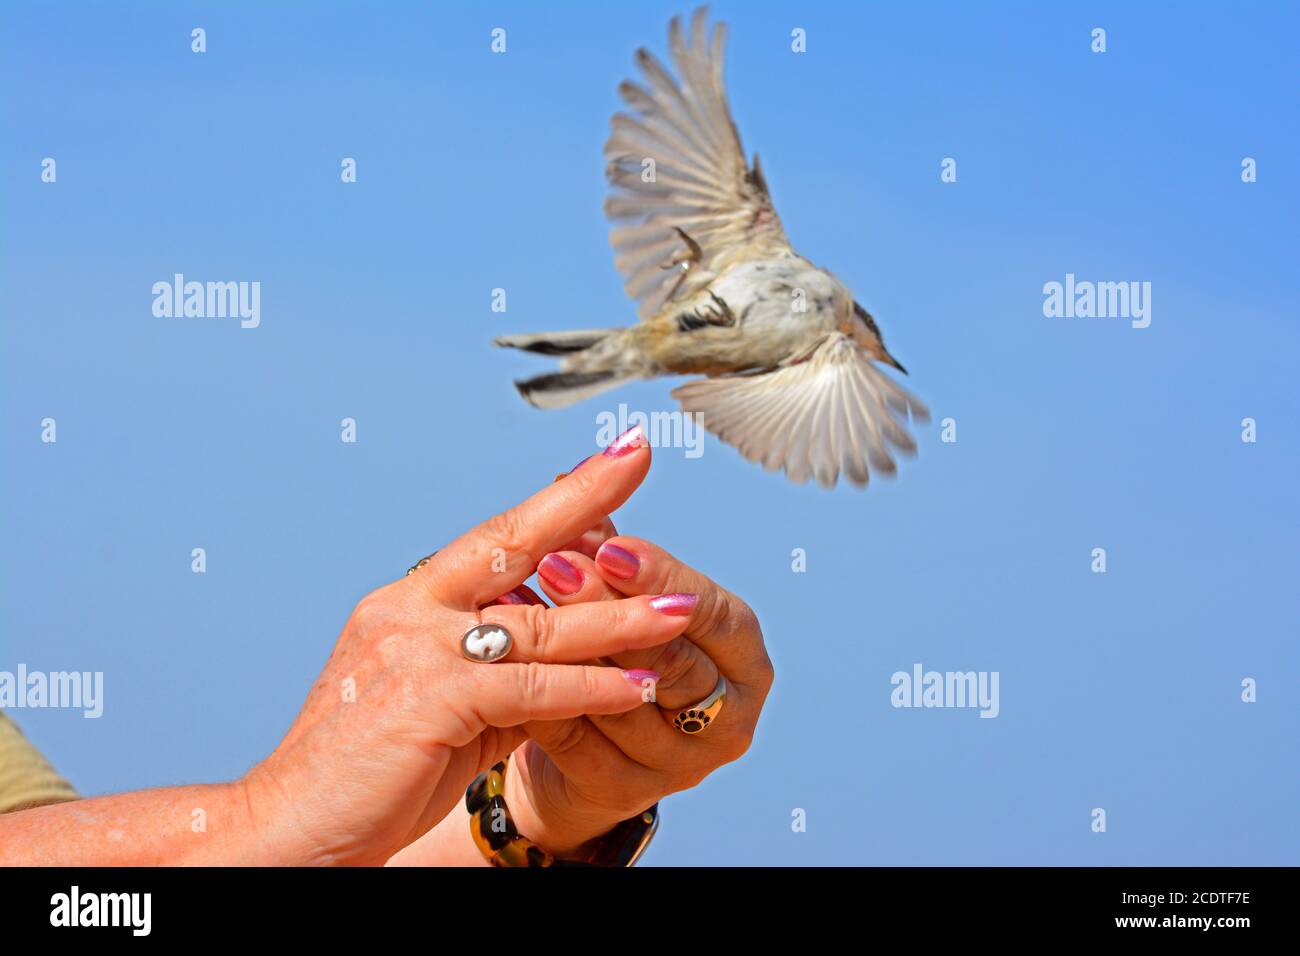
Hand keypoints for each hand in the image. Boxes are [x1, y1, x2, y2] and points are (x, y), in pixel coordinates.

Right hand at [244, 428, 685, 864]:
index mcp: (407, 602)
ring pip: (538, 623)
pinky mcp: (430, 700)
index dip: (553, 498)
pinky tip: (640, 685)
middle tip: (638, 455)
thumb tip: (571, 662)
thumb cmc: (369, 773)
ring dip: (618, 617)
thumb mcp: (442, 707)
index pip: (491, 537)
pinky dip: (591, 688)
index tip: (605, 460)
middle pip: (510, 542)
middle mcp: (408, 610)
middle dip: (582, 500)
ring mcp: (416, 650)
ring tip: (680, 606)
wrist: (289, 830)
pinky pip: (532, 689)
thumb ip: (502, 674)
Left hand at [497, 462, 773, 855]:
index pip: (712, 610)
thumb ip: (606, 543)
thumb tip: (583, 472)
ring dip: (567, 653)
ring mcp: (681, 763)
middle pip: (671, 658)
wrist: (583, 745)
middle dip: (609, 610)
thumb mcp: (620, 594)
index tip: (610, 542)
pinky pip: (579, 744)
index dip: (662, 575)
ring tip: (512, 608)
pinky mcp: (626, 792)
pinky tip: (502, 665)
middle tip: (555, 566)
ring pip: (624, 705)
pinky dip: (540, 699)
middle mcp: (729, 715)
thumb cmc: (610, 650)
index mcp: (742, 655)